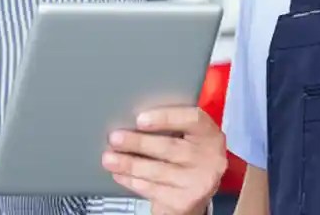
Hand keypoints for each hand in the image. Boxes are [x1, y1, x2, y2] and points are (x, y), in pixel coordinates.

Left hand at [102, 106, 227, 214]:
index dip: (166, 117)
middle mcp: (210, 158)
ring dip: (129, 164)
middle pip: (170, 147)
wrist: (198, 191)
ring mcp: (199, 182)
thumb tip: (130, 120)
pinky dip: (133, 181)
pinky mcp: (186, 201)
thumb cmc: (186, 156)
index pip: (193, 119)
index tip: (140, 119)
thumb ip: (169, 126)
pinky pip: (153, 190)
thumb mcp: (187, 137)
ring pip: (158, 171)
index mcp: (209, 134)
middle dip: (138, 143)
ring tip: (109, 159)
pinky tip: (120, 175)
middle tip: (115, 138)